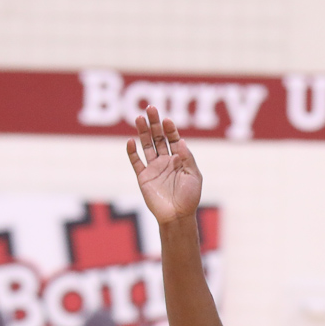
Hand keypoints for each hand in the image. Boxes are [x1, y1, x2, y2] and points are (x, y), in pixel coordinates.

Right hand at [126, 104, 203, 225]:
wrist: (177, 217)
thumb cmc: (189, 198)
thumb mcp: (194, 176)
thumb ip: (187, 158)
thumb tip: (181, 140)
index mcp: (179, 159)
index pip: (173, 139)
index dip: (170, 129)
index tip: (167, 120)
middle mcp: (165, 161)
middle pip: (158, 137)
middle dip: (154, 123)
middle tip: (150, 108)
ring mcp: (154, 168)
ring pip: (146, 146)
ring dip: (143, 132)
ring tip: (139, 118)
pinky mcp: (143, 177)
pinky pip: (136, 162)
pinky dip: (132, 152)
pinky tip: (130, 141)